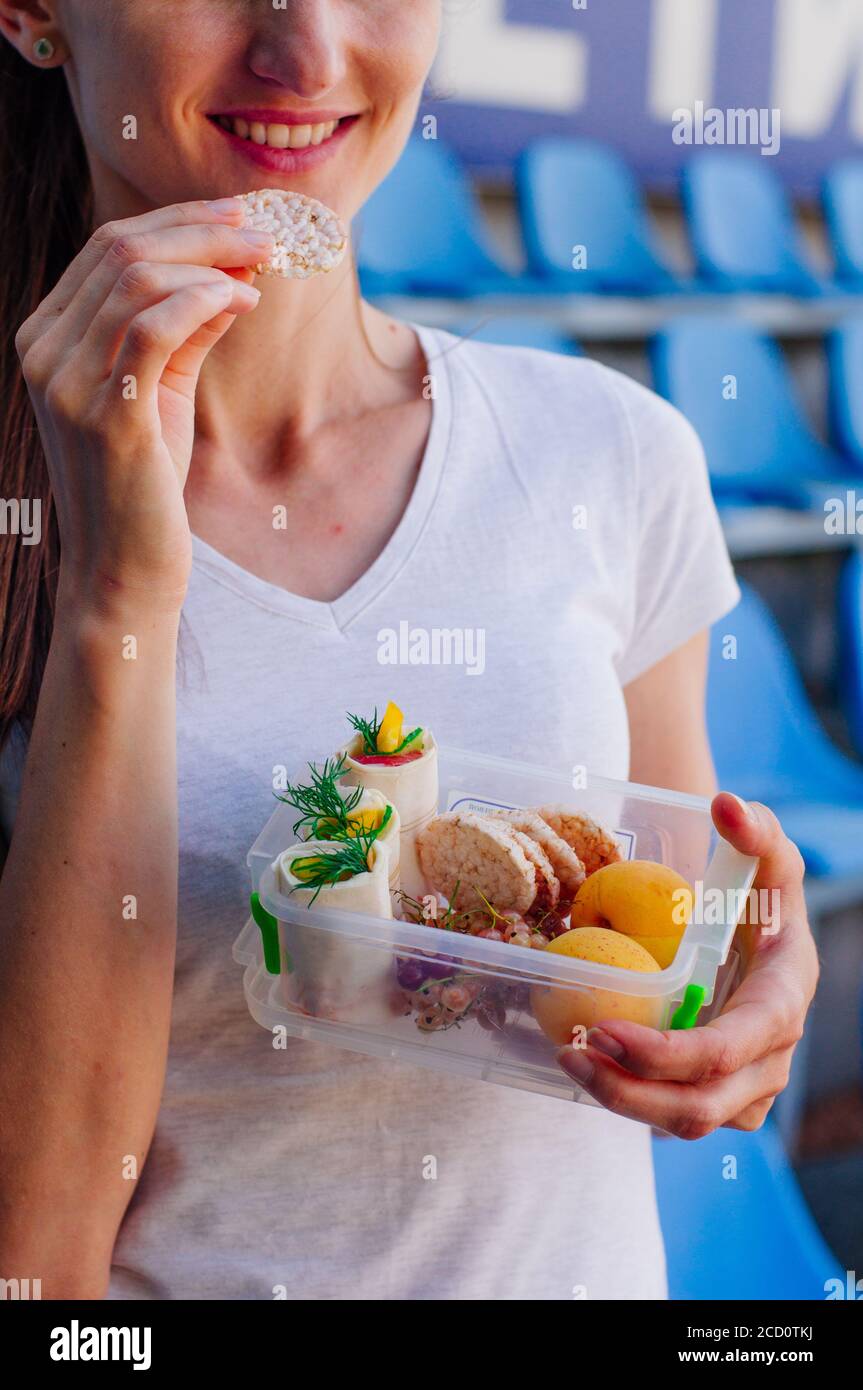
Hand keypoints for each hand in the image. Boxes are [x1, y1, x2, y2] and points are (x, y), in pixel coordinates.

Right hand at [15, 199, 272, 612]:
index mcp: (48, 337)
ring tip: (260, 268)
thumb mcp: (163, 390)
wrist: (124, 567)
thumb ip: (187, 330)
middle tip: (261, 231)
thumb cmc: (145, 483)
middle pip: (121, 249)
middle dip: (200, 229)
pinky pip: (151, 327)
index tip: (238, 217)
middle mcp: (44, 351)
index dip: (179, 221)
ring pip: (136, 278)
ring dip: (210, 261)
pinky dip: (202, 301)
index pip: (107, 247)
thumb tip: (234, 275)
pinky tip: (241, 302)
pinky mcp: (105, 415)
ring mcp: (66, 382)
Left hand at [558, 793, 818, 1135]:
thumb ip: (757, 829)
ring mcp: (747, 1088)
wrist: (757, 931)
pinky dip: (627, 1098)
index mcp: (782, 1005)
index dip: (664, 1054)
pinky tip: (587, 1063)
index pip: (725, 1052)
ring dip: (619, 1100)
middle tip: (569, 1051)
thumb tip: (726, 805)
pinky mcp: (719, 1097)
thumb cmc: (761, 892)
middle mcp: (769, 1059)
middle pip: (698, 1106)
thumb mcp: (767, 855)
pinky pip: (671, 1115)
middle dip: (628, 1092)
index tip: (604, 1031)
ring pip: (682, 1121)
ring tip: (567, 1055)